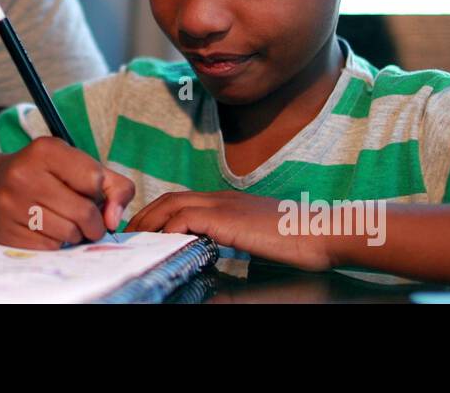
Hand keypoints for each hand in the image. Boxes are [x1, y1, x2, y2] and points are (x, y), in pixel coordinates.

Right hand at [0, 137, 135, 248]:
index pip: (94, 179)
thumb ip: (115, 187)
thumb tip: (112, 220)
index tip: (89, 192)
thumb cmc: (50, 176)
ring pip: (68, 233)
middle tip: (89, 222)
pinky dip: (56, 243)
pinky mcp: (4, 231)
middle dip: (94, 222)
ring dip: (76, 234)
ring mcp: (10, 203)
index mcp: (45, 149)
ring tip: (67, 223)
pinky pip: (49, 248)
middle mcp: (22, 173)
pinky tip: (48, 230)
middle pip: (83, 211)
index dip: (98, 191)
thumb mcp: (82, 167)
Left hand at [126, 191, 334, 271]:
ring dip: (150, 220)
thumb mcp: (256, 237)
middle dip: (146, 215)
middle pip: (171, 198)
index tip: (145, 229)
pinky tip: (162, 241)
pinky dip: (170, 227)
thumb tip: (214, 251)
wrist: (319, 233)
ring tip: (136, 238)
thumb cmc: (296, 240)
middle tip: (130, 233)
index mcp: (228, 201)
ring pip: (173, 204)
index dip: (159, 212)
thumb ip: (233, 238)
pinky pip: (186, 217)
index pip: (183, 199)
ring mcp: (224, 205)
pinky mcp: (227, 218)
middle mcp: (222, 198)